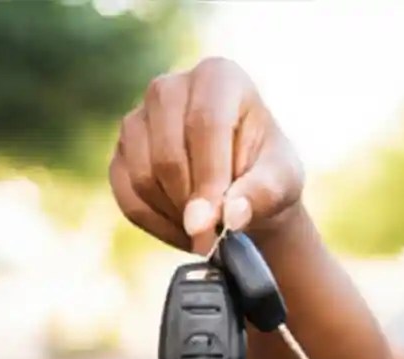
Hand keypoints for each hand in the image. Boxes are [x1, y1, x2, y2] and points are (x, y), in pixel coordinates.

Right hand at [109, 57, 304, 255]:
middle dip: (191, 202)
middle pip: (168, 153)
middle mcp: (170, 88)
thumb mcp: (282, 182)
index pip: (205, 124)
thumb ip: (261, 194)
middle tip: (213, 236)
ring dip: (174, 214)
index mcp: (218, 77)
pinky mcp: (122, 150)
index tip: (216, 223)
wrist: (244, 187)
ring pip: (143, 175)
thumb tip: (229, 215)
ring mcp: (138, 117)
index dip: (210, 178)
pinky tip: (182, 231)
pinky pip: (126, 193)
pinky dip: (154, 222)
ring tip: (205, 230)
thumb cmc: (268, 174)